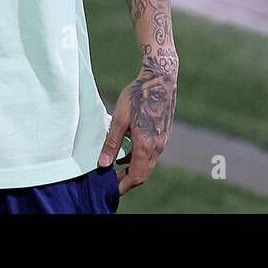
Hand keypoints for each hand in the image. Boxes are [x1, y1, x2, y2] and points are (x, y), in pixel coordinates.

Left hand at [99, 58, 177, 195]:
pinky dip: (139, 158)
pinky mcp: (164, 134)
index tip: (111, 188)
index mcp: (146, 145)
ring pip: (148, 164)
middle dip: (127, 180)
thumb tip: (103, 164)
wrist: (160, 79)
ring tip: (115, 166)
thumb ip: (112, 143)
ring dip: (133, 169)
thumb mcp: (119, 118)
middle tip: (111, 180)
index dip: (123, 185)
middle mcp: (157, 146)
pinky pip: (151, 153)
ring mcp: (162, 140)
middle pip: (143, 173)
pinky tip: (127, 151)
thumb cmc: (137, 95)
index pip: (136, 176)